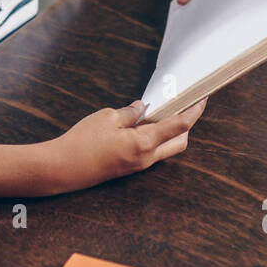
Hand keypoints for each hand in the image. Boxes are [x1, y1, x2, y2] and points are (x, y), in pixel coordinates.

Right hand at [42, 96, 207, 194]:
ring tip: (164, 111)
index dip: (193, 111)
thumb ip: (130, 113)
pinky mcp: (130, 167)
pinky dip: (156, 138)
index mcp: (144, 143)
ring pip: (167, 148)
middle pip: (180, 141)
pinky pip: (152, 152)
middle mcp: (147, 158)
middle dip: (187, 123)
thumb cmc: (83, 142)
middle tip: (185, 104)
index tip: (202, 99)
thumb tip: (142, 108)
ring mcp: (139, 165)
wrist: (64, 168)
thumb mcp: (107, 118)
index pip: (179, 126)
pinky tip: (146, 125)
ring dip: (171, 131)